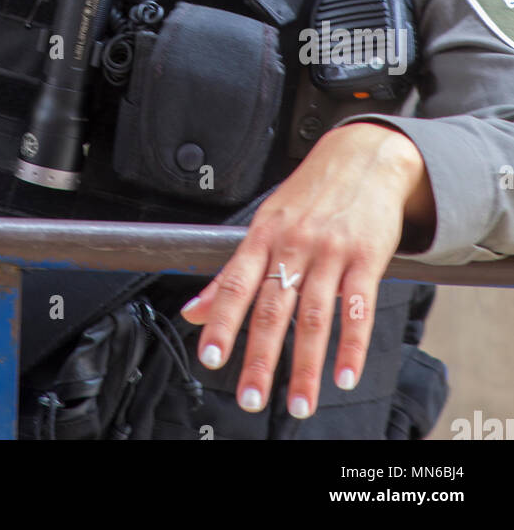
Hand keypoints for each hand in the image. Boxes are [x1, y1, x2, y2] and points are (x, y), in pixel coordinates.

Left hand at [179, 123, 432, 419]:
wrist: (362, 156)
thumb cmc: (310, 194)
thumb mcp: (264, 223)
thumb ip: (232, 271)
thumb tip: (194, 310)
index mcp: (263, 237)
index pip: (235, 284)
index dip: (220, 321)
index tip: (210, 357)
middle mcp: (293, 244)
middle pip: (273, 308)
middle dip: (260, 358)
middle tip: (251, 398)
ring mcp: (330, 251)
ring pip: (314, 315)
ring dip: (307, 365)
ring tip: (300, 403)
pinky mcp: (366, 257)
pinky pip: (358, 306)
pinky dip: (352, 345)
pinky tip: (345, 374)